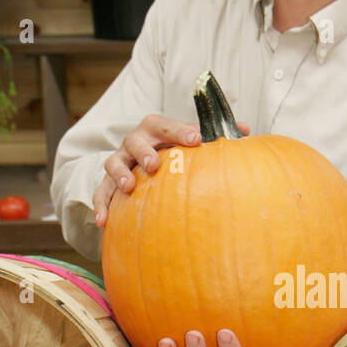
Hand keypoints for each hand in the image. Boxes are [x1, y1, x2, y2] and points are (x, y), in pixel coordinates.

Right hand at [92, 113, 249, 225]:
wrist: (142, 162)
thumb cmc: (174, 151)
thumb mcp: (191, 141)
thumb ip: (214, 135)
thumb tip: (246, 130)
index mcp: (156, 129)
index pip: (164, 124)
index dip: (178, 129)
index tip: (196, 139)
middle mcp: (135, 143)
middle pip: (134, 140)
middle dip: (144, 151)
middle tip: (154, 164)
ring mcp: (120, 163)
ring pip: (113, 163)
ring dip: (120, 174)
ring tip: (129, 187)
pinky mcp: (109, 184)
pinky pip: (101, 193)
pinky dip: (101, 205)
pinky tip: (103, 222)